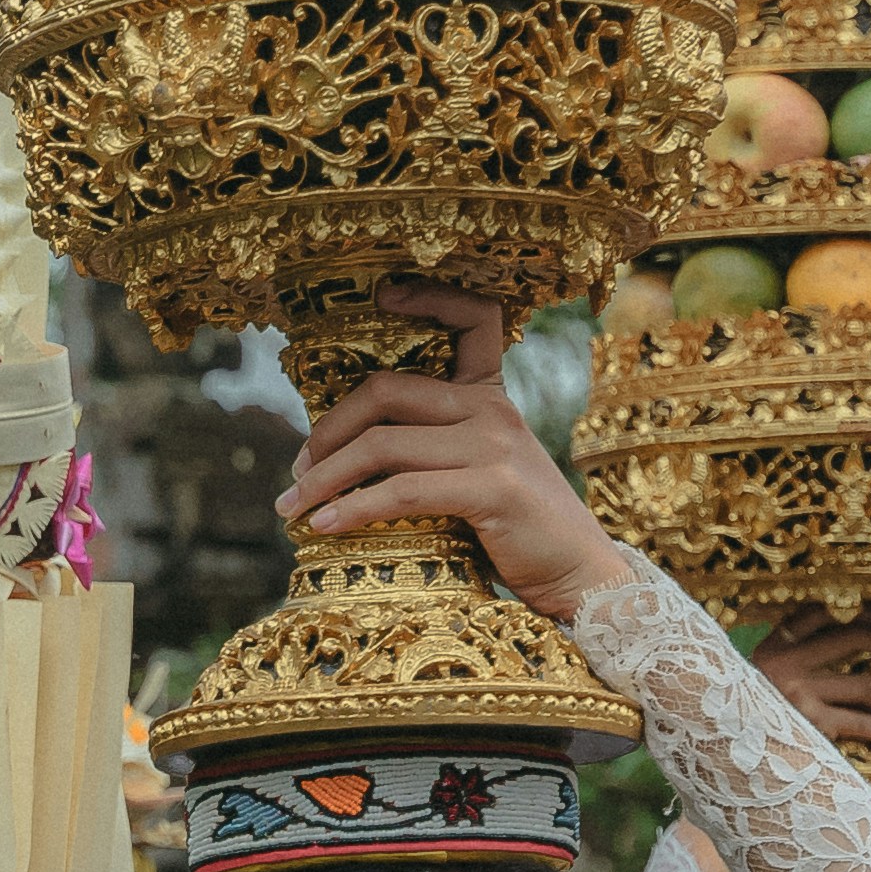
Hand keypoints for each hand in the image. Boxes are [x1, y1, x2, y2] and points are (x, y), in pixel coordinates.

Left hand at [288, 287, 622, 622]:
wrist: (578, 575)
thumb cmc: (515, 531)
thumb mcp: (476, 472)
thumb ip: (430, 449)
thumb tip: (344, 457)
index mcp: (489, 395)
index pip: (474, 317)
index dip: (430, 296)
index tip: (383, 296)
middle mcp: (492, 409)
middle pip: (386, 390)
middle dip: (327, 431)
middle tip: (296, 471)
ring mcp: (494, 445)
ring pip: (383, 444)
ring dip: (324, 478)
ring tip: (292, 508)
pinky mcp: (493, 488)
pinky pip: (402, 491)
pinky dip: (354, 508)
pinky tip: (324, 525)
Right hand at [748, 609, 870, 760]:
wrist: (725, 754)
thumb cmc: (746, 722)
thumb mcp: (759, 681)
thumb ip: (790, 662)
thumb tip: (852, 646)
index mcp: (771, 647)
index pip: (821, 612)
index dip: (859, 610)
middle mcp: (783, 664)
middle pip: (851, 637)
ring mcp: (797, 693)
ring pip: (866, 687)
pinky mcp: (810, 724)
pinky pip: (862, 722)